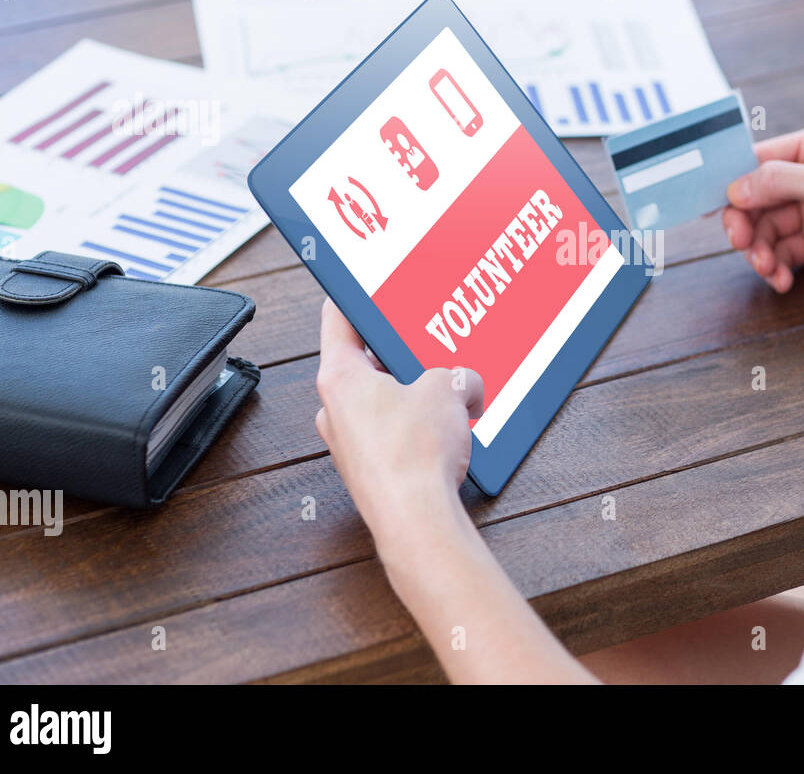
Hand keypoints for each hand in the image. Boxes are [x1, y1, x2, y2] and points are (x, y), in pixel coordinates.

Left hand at [314, 298, 482, 545]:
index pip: (338, 318)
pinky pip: (395, 431)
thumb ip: (459, 375)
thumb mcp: (449, 389)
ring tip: (451, 386)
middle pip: (366, 360)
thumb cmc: (414, 453)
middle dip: (402, 350)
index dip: (355, 295)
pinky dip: (420, 423)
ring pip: (384, 399)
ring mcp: (351, 442)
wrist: (416, 520)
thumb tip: (467, 387)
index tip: (366, 281)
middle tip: (430, 339)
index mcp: (339, 377)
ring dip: (415, 390)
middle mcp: (336, 409)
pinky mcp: (372, 469)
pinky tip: (451, 426)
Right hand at [723, 124, 803, 300]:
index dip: (732, 181)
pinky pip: (783, 254)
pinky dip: (776, 268)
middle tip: (740, 243)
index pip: (759, 159)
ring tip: (767, 268)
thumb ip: (780, 182)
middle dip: (745, 223)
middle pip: (756, 199)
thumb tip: (735, 187)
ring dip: (759, 251)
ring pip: (766, 230)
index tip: (710, 204)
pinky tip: (782, 280)